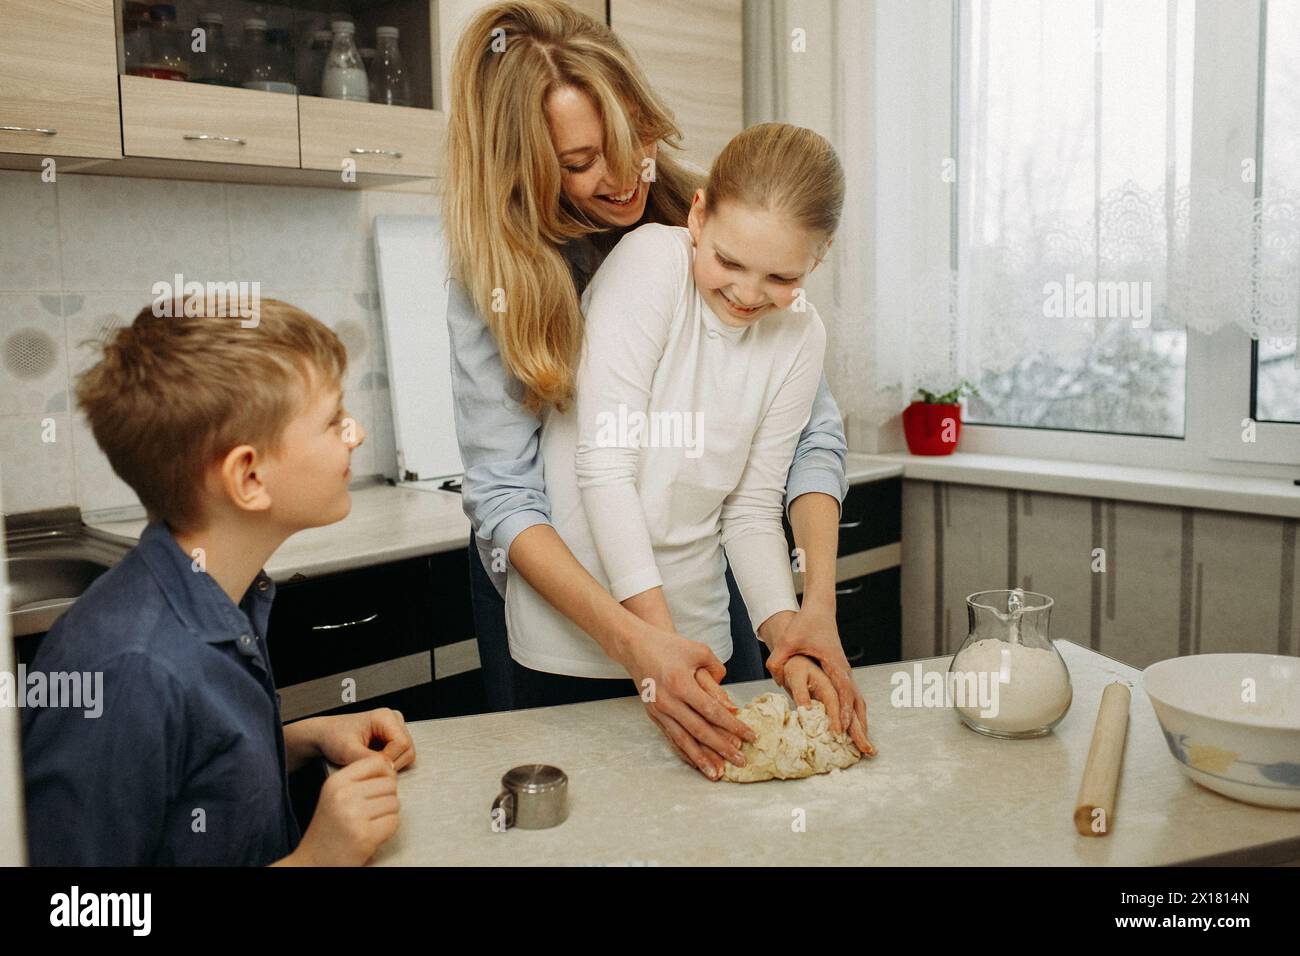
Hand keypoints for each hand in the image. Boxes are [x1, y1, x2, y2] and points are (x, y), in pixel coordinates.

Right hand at [291, 754, 399, 865]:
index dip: (386, 774)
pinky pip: (394, 822)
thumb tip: (391, 768)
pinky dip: (388, 830)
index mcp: (336, 782)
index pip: (376, 762)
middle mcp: (344, 795)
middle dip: (387, 798)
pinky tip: (372, 835)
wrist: (313, 861)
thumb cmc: (329, 829)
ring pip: (394, 803)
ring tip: (370, 824)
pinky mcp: (365, 835)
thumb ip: (360, 780)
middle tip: (372, 812)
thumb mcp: (335, 795)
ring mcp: (354, 815)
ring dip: (388, 815)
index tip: (381, 786)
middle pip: (390, 784)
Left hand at [314, 708, 415, 770]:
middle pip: (408, 748)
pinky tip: (373, 760)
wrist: (325, 735)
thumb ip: (369, 759)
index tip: (373, 766)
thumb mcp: (347, 750)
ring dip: (391, 763)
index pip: (402, 743)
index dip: (390, 760)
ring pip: (407, 753)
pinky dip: (389, 762)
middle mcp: (393, 719)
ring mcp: (395, 728)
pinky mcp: (393, 737)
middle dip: (391, 763)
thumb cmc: (333, 736)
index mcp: (385, 717)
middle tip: (371, 766)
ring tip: (371, 763)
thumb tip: (388, 767)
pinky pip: (401, 754)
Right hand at [619, 624, 756, 779]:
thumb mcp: (697, 652)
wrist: (636, 646)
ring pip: (683, 740)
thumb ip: (716, 675)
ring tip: (717, 774)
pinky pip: (671, 738)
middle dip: (722, 748)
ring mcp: (658, 710)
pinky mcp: (653, 715)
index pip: (712, 711)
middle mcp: (668, 701)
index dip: (733, 726)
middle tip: (740, 761)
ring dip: (702, 759)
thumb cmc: (670, 646)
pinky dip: (685, 752)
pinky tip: (696, 763)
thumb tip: (730, 703)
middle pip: (699, 730)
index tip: (750, 737)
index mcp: (680, 683)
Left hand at [762, 608, 874, 754]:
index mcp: (834, 664)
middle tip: (866, 750)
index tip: (842, 730)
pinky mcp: (841, 673)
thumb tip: (773, 676)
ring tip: (865, 745)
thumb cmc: (806, 623)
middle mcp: (844, 670)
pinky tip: (854, 728)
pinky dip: (855, 713)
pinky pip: (852, 697)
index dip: (843, 712)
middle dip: (861, 727)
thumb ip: (779, 658)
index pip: (843, 692)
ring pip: (858, 701)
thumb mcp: (789, 640)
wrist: (820, 610)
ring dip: (861, 723)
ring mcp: (845, 672)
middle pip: (857, 702)